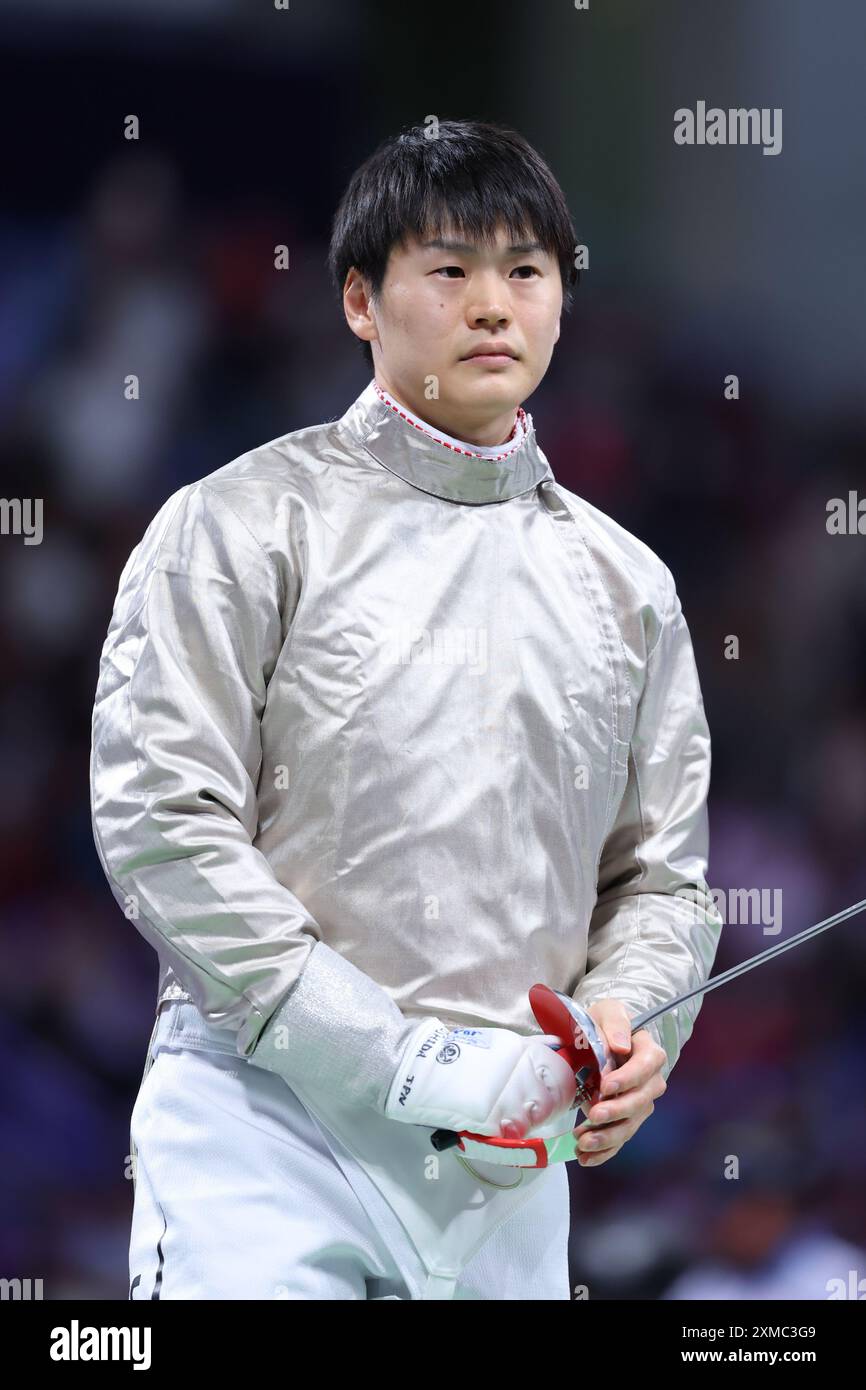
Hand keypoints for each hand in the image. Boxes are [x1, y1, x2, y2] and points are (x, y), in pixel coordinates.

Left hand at [572, 999, 665, 1166]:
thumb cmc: (603, 1023)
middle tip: (593, 1115)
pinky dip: (604, 1151)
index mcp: (649, 1052)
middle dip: (617, 1111)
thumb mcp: (607, 1012)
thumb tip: (621, 1046)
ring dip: (608, 1137)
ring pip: (630, 1125)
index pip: (646, 1066)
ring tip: (582, 1142)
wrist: (596, 1038)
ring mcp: (639, 1104)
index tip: (606, 1086)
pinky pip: (619, 1139)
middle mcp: (650, 1082)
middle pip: (641, 1101)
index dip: (628, 1079)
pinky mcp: (625, 1120)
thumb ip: (614, 1024)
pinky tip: (585, 1158)